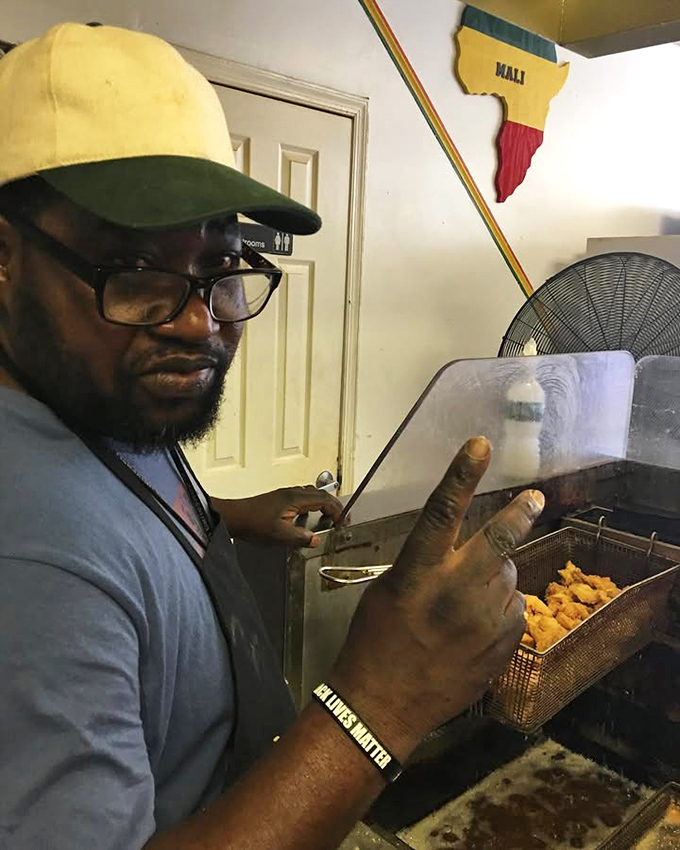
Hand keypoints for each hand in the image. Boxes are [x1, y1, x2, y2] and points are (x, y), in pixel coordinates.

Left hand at [212, 486, 344, 547]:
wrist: (234, 517)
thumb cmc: (253, 523)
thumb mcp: (279, 535)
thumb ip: (300, 538)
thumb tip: (315, 540)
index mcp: (296, 498)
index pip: (325, 500)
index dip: (337, 511)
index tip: (342, 522)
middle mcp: (292, 493)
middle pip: (321, 494)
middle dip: (334, 506)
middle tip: (340, 519)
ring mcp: (286, 495)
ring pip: (312, 495)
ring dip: (323, 505)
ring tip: (328, 518)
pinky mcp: (280, 499)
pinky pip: (303, 499)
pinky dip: (312, 506)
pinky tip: (307, 519)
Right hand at [330, 436, 543, 754]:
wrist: (383, 704)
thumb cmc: (374, 640)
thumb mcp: (391, 589)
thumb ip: (428, 565)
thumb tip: (463, 551)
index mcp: (420, 571)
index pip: (444, 510)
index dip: (463, 473)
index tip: (480, 444)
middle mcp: (457, 590)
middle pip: (499, 540)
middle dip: (520, 515)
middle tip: (535, 498)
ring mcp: (484, 619)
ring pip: (507, 576)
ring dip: (495, 577)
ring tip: (466, 601)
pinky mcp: (503, 645)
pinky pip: (513, 609)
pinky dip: (500, 609)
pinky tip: (476, 627)